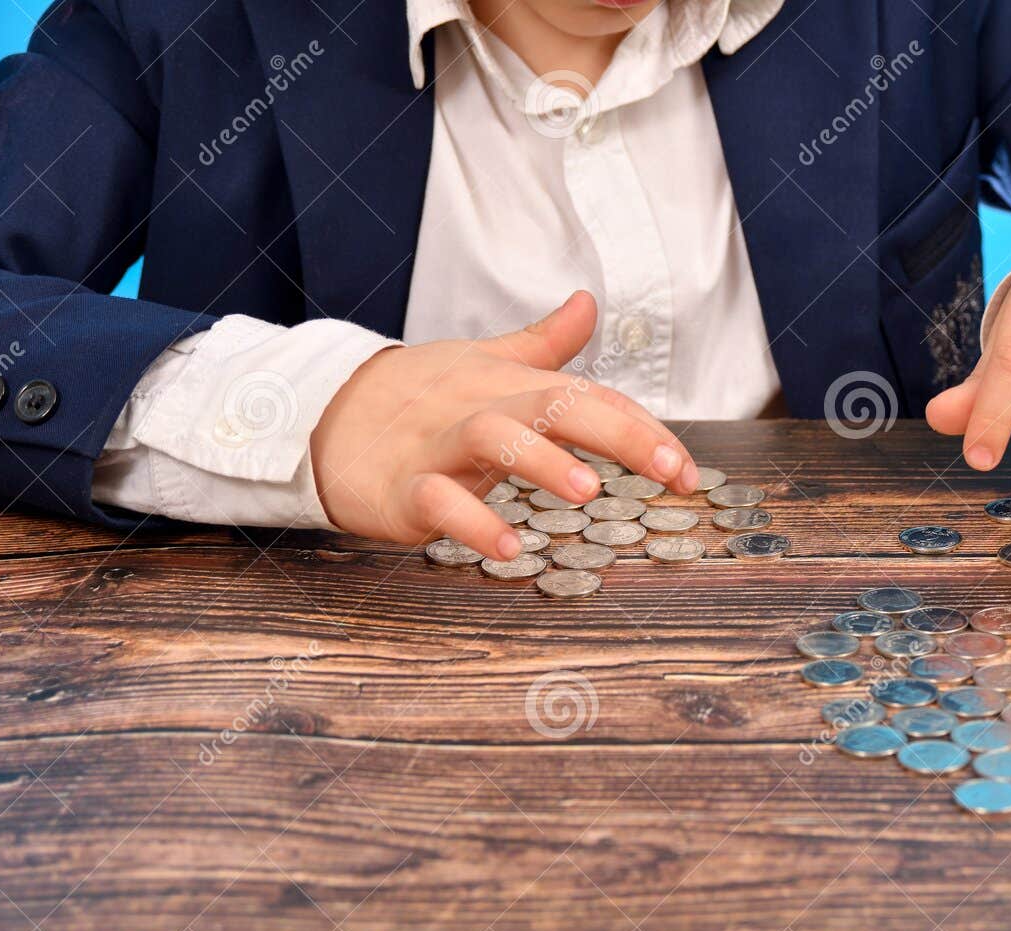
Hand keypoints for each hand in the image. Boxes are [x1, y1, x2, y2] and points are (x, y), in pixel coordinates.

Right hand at [310, 291, 696, 555]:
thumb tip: (588, 303)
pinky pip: (438, 502)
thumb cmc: (417, 398)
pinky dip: (470, 522)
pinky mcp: (403, 487)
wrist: (323, 416)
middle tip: (670, 468)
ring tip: (589, 491)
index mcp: (510, 383)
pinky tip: (507, 546)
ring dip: (543, 462)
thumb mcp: (483, 364)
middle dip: (619, 434)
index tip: (688, 472)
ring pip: (495, 441)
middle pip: (555, 405)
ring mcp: (440, 445)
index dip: (643, 429)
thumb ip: (543, 344)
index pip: (589, 398)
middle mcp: (482, 407)